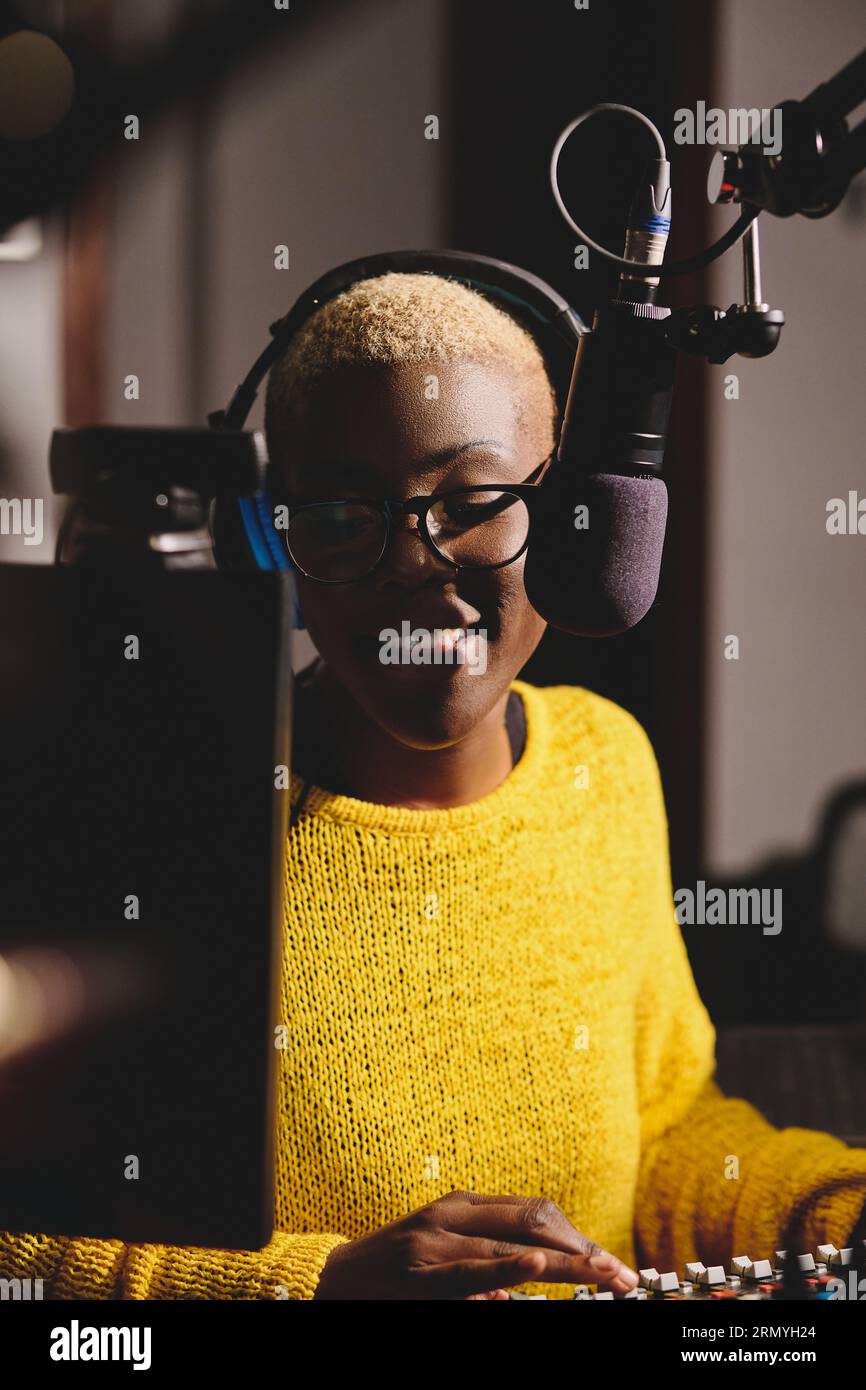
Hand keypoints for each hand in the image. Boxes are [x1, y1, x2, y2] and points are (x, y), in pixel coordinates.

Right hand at [314, 1190, 639, 1299]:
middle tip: (625, 1278)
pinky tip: (537, 1266)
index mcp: (462, 1206)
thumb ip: (483, 1265)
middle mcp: (452, 1215)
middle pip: (533, 1222)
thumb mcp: (441, 1257)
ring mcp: (436, 1241)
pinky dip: (508, 1267)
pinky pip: (473, 1271)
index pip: (535, 1213)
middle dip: (585, 1250)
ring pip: (513, 1245)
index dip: (579, 1236)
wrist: (329, 1283)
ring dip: (567, 1265)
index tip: (614, 1265)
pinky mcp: (421, 1271)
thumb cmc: (390, 1274)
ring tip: (605, 1277)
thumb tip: (522, 1289)